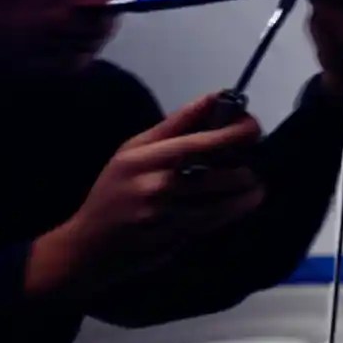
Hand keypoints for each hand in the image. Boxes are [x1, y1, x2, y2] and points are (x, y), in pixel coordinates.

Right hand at [27, 95, 265, 297]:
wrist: (89, 245)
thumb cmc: (114, 190)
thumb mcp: (134, 149)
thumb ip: (177, 123)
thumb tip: (215, 97)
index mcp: (147, 156)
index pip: (205, 140)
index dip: (238, 131)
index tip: (253, 127)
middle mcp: (158, 184)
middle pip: (223, 171)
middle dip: (246, 165)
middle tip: (249, 160)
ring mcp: (169, 214)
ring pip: (227, 198)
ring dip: (248, 190)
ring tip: (252, 183)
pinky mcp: (176, 237)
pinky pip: (218, 219)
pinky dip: (236, 208)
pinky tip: (242, 201)